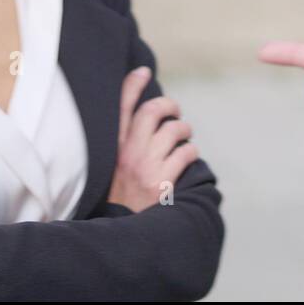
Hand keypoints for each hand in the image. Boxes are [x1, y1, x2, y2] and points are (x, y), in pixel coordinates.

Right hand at [108, 66, 200, 212]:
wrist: (124, 233)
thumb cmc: (123, 198)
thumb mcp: (113, 169)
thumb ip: (126, 144)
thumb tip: (150, 118)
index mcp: (112, 149)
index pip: (120, 109)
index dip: (131, 85)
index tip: (142, 71)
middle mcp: (126, 154)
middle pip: (151, 111)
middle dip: (169, 105)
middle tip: (175, 111)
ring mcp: (144, 167)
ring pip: (174, 130)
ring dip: (184, 131)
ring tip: (184, 140)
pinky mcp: (161, 182)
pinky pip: (186, 153)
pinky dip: (191, 153)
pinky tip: (188, 159)